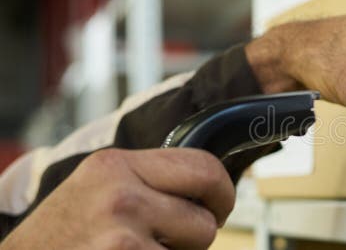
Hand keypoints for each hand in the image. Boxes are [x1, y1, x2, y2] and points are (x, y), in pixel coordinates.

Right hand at [0, 149, 233, 249]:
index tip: (218, 206)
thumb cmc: (64, 233)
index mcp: (116, 165)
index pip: (204, 167)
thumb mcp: (98, 187)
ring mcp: (121, 238)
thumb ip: (148, 179)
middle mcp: (119, 196)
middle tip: (176, 239)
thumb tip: (211, 184)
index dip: (222, 193)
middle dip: (199, 233)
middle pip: (206, 219)